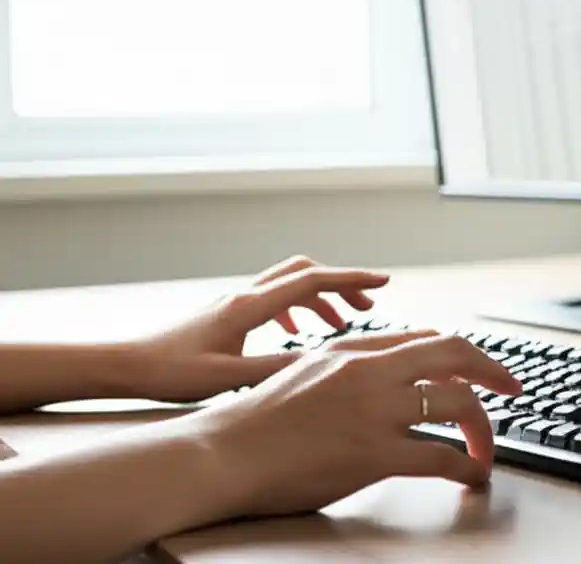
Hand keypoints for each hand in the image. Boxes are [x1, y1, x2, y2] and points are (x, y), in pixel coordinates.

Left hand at [126, 256, 389, 402]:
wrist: (125, 365)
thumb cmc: (170, 372)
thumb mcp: (229, 377)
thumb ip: (279, 367)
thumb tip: (327, 361)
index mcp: (249, 307)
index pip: (312, 281)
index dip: (352, 280)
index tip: (384, 281)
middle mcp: (243, 296)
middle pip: (303, 272)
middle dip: (341, 284)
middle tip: (368, 305)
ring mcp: (232, 302)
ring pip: (288, 284)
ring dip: (319, 297)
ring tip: (341, 322)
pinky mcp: (224, 313)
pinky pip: (271, 298)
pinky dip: (294, 306)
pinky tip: (294, 331)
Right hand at [194, 332, 522, 517]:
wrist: (220, 454)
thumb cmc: (256, 423)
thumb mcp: (305, 373)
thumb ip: (349, 367)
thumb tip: (390, 371)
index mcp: (353, 350)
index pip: (427, 339)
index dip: (464, 355)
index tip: (481, 371)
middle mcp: (369, 371)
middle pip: (456, 354)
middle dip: (494, 371)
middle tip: (513, 389)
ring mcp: (373, 411)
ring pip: (457, 403)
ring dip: (484, 428)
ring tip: (485, 449)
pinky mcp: (372, 453)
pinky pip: (440, 456)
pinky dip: (467, 466)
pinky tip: (471, 476)